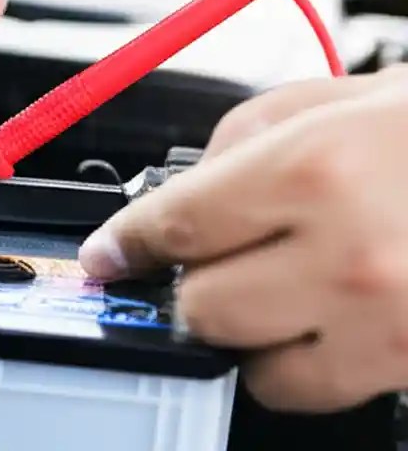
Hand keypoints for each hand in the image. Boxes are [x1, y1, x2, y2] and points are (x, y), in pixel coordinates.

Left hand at [80, 66, 407, 411]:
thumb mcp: (346, 97)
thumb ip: (248, 137)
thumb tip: (185, 188)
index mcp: (316, 170)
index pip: (176, 224)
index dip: (127, 244)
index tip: (108, 257)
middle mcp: (348, 255)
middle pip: (202, 305)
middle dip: (192, 283)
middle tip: (212, 260)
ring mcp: (388, 323)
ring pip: (252, 363)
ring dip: (247, 329)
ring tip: (279, 289)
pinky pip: (316, 391)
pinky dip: (299, 363)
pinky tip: (323, 319)